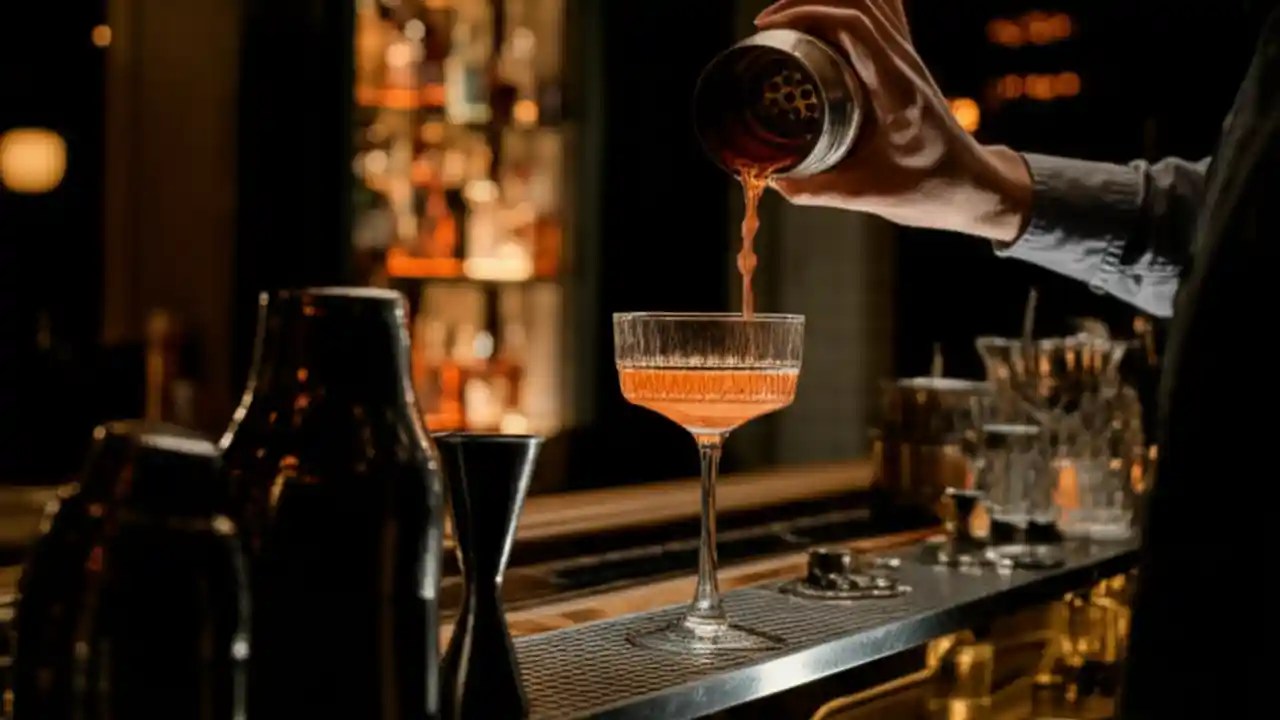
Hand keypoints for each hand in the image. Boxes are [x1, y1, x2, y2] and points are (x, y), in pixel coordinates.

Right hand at [755, 0, 1032, 242]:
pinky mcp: (906, 60)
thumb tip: (772, 182)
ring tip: (788, 17)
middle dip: (806, 0)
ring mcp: (908, 57)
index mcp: (896, 90)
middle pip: (859, 0)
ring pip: (872, 0)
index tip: (770, 27)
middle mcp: (905, 63)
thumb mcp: (867, 194)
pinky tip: (821, 19)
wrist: (969, 184)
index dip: (807, 13)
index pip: (854, 25)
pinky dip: (849, 4)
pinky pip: (881, 12)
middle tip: (768, 23)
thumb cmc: (928, 189)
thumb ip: (816, 189)